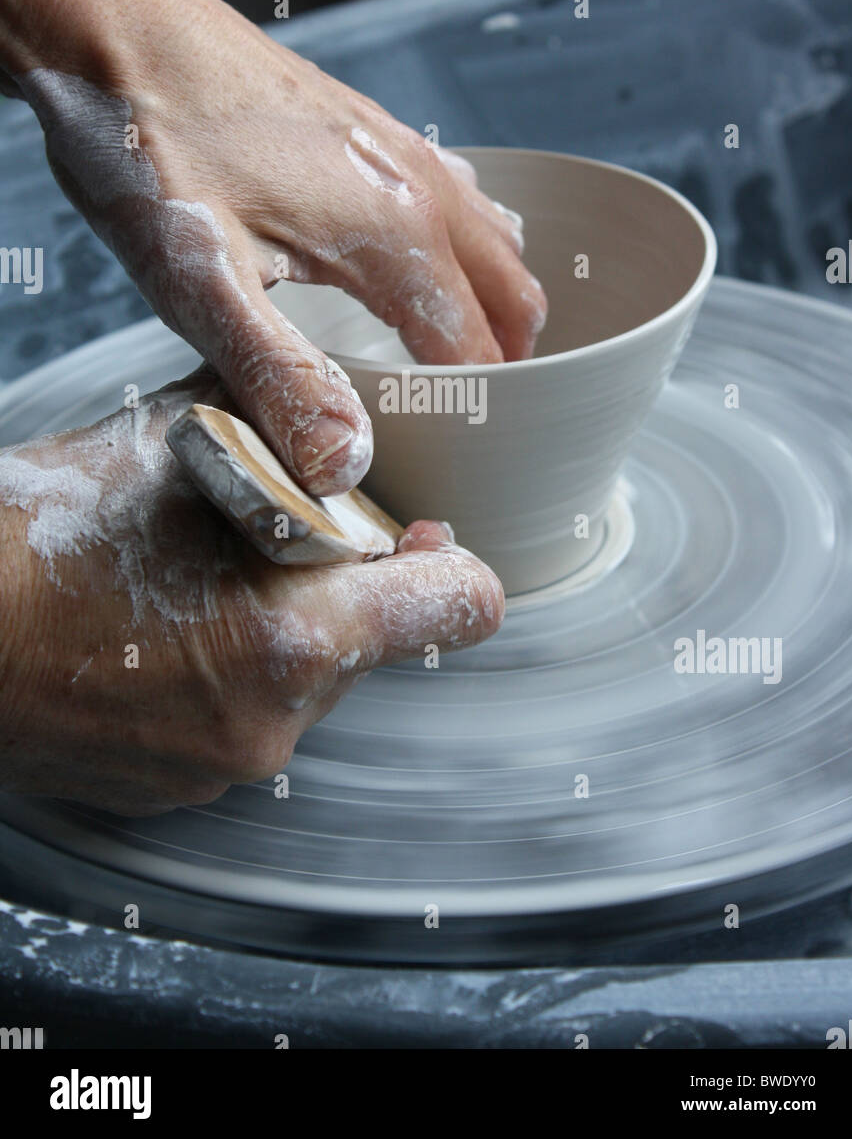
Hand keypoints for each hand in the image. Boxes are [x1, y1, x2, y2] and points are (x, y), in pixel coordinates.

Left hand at [0, 0, 546, 496]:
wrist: (117, 29)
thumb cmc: (151, 151)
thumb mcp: (204, 286)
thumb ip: (281, 377)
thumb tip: (344, 463)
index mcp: (397, 235)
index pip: (481, 352)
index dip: (478, 417)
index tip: (455, 460)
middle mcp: (421, 188)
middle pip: (512, 299)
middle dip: (507, 369)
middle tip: (460, 427)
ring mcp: (403, 151)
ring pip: (494, 246)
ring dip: (492, 310)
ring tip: (445, 366)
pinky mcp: (374, 131)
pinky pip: (459, 201)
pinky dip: (466, 255)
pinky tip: (415, 273)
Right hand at [0, 371, 503, 815]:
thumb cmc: (41, 539)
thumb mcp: (171, 446)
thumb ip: (276, 426)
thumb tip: (333, 411)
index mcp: (293, 639)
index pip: (458, 608)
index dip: (453, 564)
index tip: (425, 539)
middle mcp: (275, 722)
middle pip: (375, 645)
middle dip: (342, 591)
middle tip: (276, 539)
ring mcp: (222, 767)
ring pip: (307, 685)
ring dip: (280, 635)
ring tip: (200, 585)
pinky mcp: (176, 790)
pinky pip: (244, 721)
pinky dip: (228, 678)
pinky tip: (164, 635)